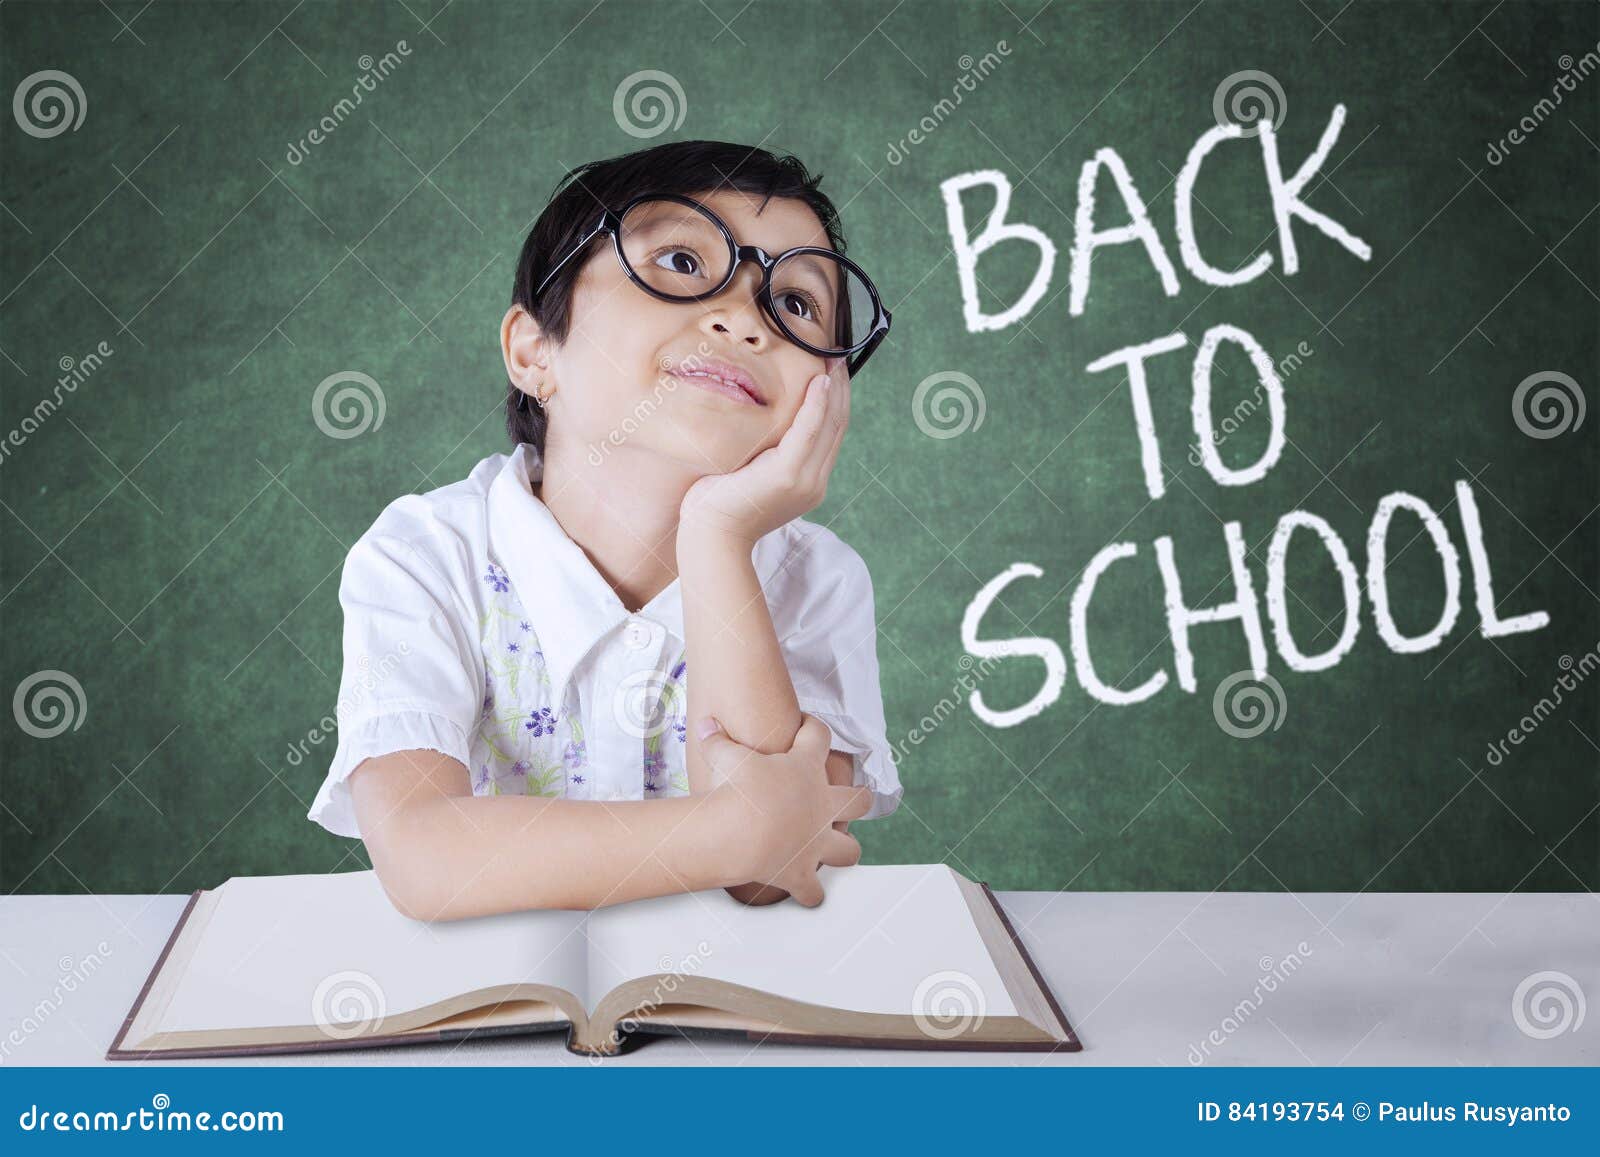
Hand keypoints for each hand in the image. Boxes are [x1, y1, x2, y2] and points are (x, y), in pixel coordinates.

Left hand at [679, 356, 850, 547]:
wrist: (711, 536)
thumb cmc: (719, 505)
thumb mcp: (750, 474)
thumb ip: (766, 454)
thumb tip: (764, 425)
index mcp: (808, 482)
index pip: (830, 433)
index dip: (836, 400)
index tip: (832, 371)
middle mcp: (814, 482)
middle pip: (836, 425)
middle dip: (840, 388)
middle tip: (837, 355)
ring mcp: (805, 480)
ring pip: (829, 425)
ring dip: (833, 389)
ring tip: (831, 360)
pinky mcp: (788, 475)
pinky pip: (808, 432)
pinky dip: (816, 405)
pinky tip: (818, 382)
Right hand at [699, 712, 871, 906]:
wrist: (739, 834)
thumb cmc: (738, 791)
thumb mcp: (726, 757)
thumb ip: (718, 740)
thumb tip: (706, 724)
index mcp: (806, 770)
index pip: (819, 737)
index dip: (813, 727)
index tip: (805, 726)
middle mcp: (821, 807)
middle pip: (858, 800)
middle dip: (859, 798)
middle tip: (852, 795)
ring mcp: (816, 842)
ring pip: (849, 849)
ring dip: (844, 849)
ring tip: (836, 848)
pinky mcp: (802, 873)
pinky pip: (814, 892)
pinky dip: (810, 894)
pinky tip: (807, 894)